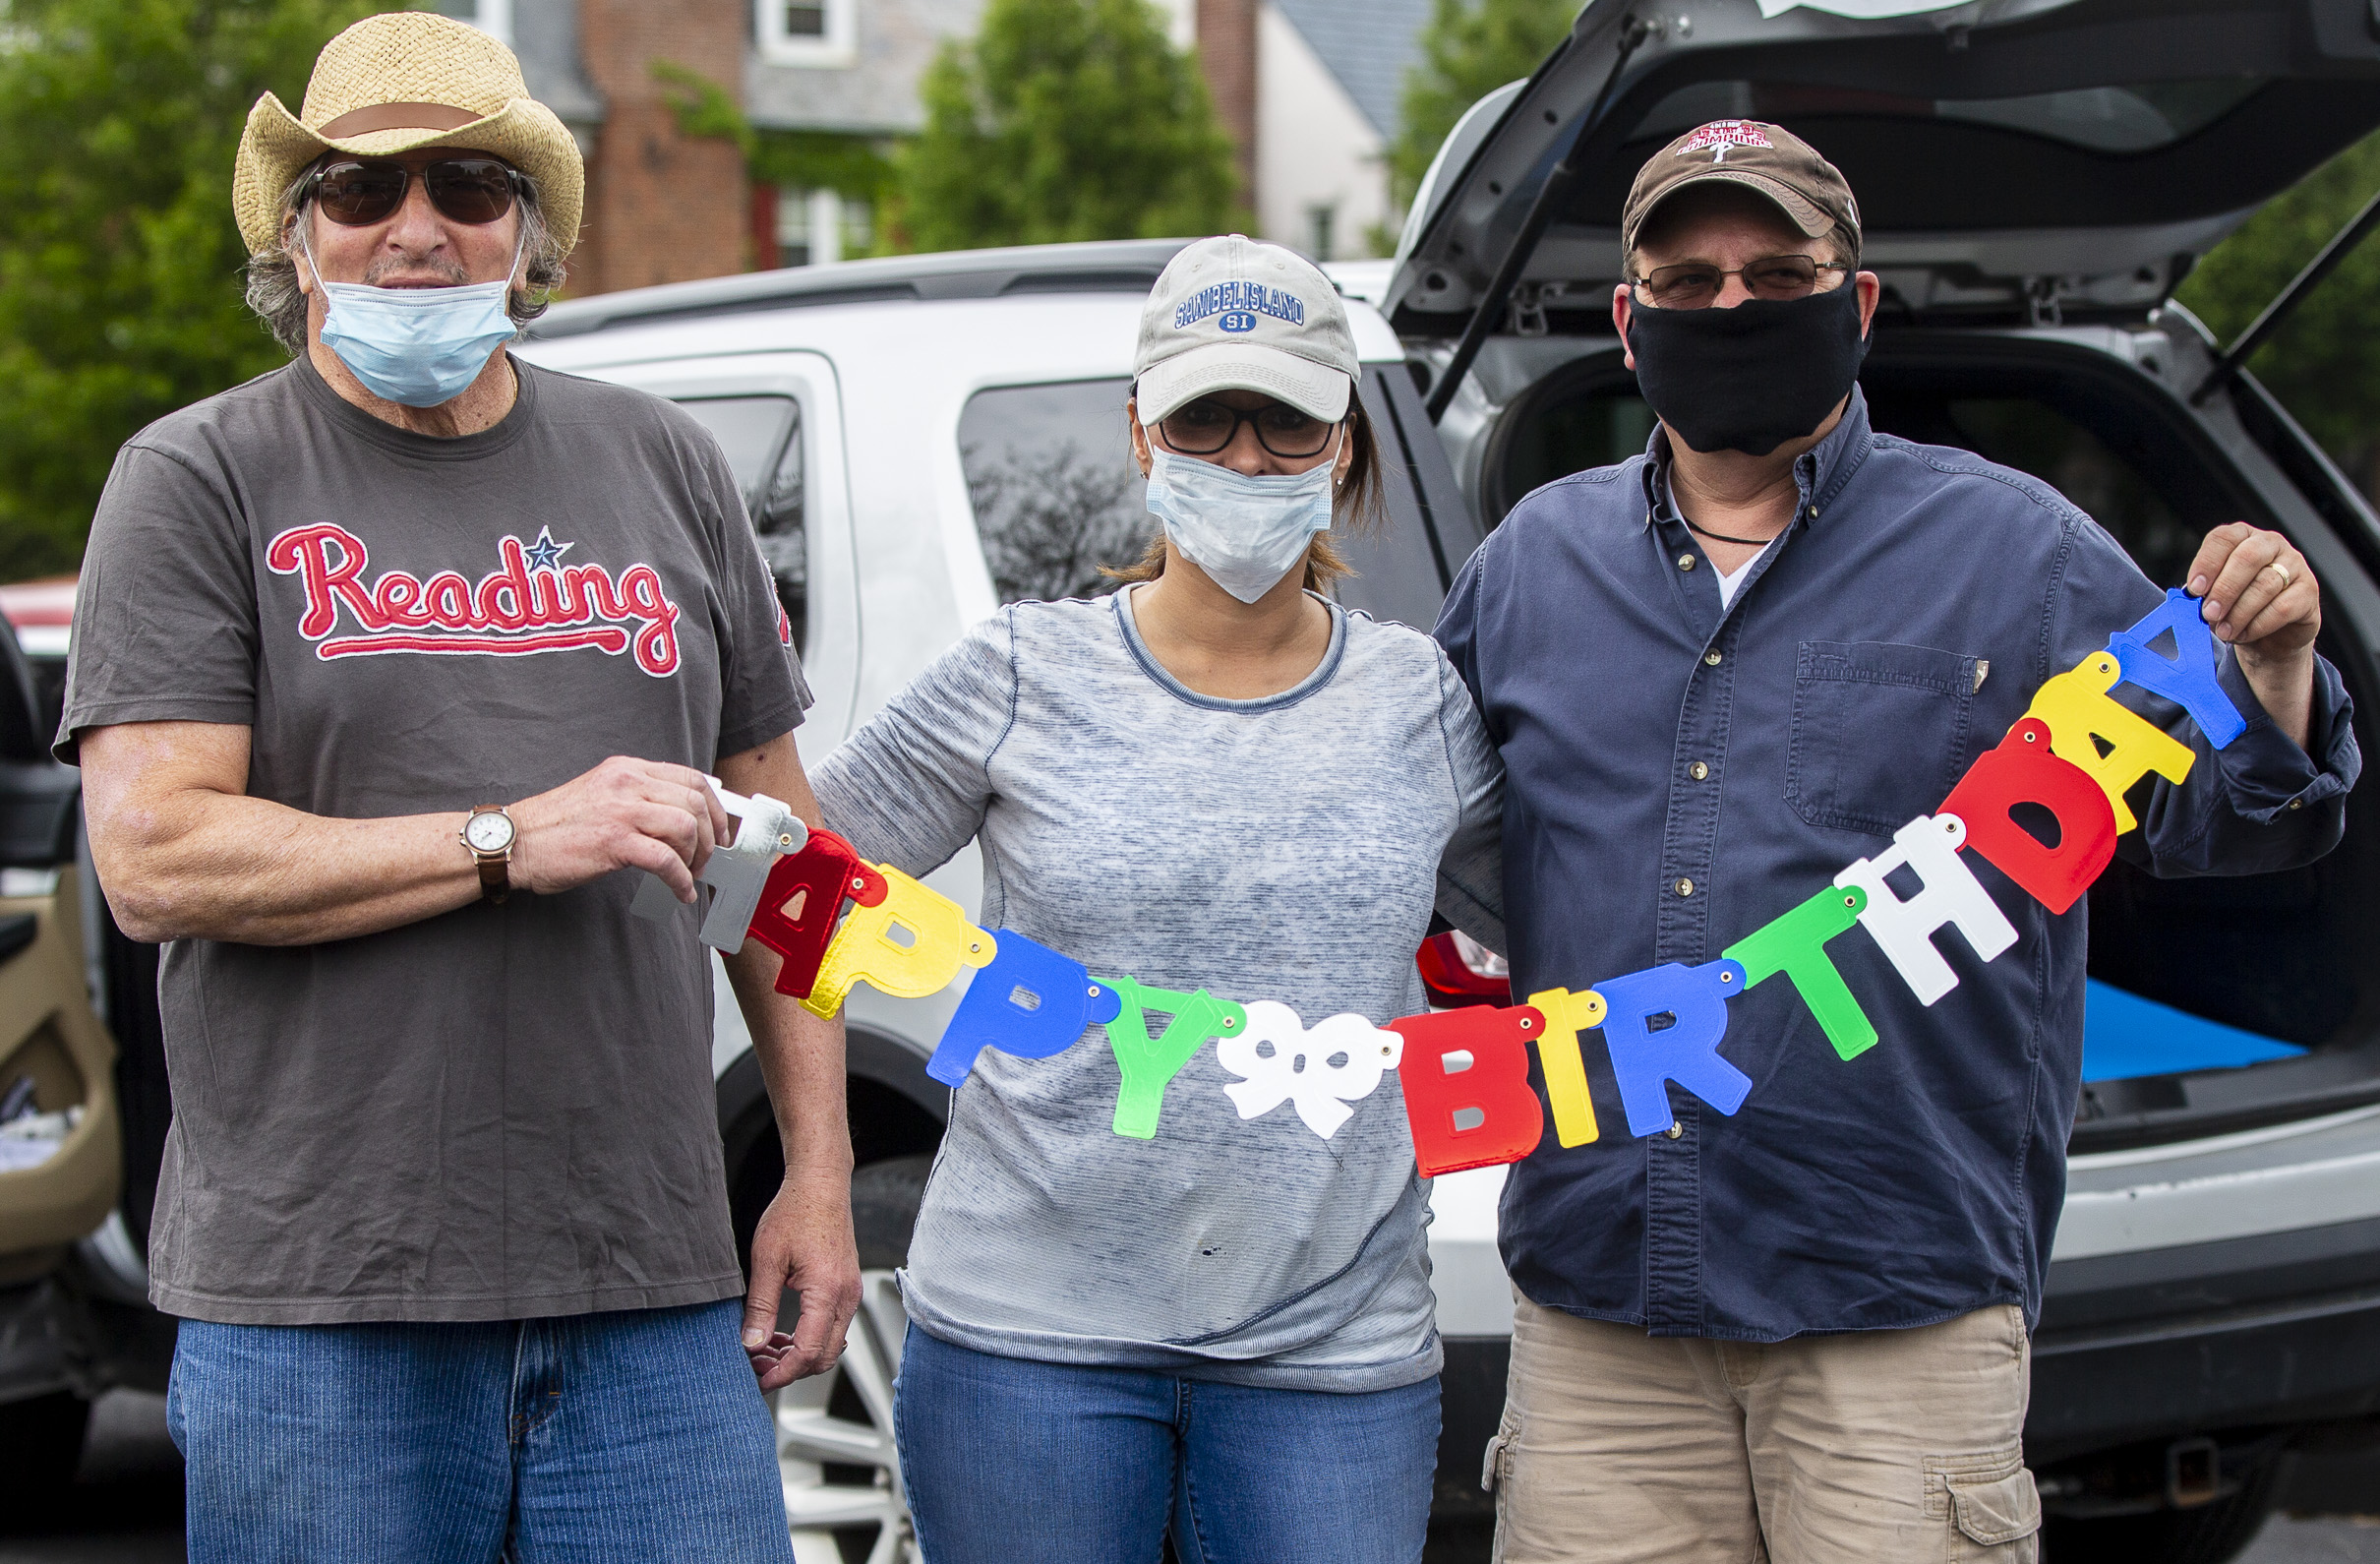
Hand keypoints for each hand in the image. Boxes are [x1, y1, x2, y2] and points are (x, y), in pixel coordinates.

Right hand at [508, 756, 731, 900]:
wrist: (517, 842)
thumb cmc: (557, 826)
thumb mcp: (603, 796)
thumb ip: (639, 799)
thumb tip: (680, 820)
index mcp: (628, 769)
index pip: (691, 778)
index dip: (715, 807)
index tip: (720, 830)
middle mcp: (628, 782)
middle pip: (696, 802)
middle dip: (711, 836)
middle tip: (706, 859)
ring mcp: (622, 810)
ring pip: (686, 827)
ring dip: (696, 857)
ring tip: (689, 875)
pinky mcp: (614, 840)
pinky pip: (666, 860)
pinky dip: (680, 880)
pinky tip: (679, 891)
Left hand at [742, 1164, 861, 1392]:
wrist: (820, 1185)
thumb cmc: (796, 1212)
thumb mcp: (766, 1259)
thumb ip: (760, 1306)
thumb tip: (752, 1343)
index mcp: (827, 1291)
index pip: (808, 1352)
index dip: (783, 1373)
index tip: (760, 1379)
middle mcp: (846, 1296)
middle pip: (824, 1357)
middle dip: (791, 1370)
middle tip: (757, 1366)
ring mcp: (850, 1293)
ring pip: (830, 1345)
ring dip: (800, 1356)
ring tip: (766, 1349)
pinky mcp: (847, 1288)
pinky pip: (833, 1327)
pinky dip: (810, 1339)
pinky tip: (784, 1333)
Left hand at [2187, 522, 2320, 748]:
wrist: (2268, 634)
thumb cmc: (2235, 608)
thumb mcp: (2214, 596)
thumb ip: (2203, 592)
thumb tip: (2188, 599)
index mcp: (2243, 537)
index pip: (2223, 538)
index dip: (2207, 562)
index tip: (2194, 590)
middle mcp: (2271, 544)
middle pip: (2247, 557)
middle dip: (2224, 589)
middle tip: (2209, 614)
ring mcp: (2295, 565)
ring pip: (2266, 584)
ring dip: (2239, 612)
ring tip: (2223, 631)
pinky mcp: (2309, 591)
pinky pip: (2283, 607)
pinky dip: (2258, 624)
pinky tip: (2244, 634)